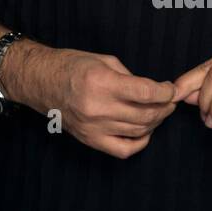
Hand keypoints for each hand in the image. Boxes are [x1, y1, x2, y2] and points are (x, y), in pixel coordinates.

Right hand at [4, 43, 176, 158]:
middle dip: (165, 107)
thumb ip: (130, 77)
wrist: (40, 82)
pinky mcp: (90, 140)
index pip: (146, 92)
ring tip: (158, 112)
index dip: (166, 92)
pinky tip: (144, 131)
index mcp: (102, 82)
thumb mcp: (103, 60)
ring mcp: (93, 127)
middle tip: (169, 101)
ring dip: (155, 122)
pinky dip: (140, 143)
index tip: (171, 89)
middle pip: (146, 114)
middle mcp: (98, 107)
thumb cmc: (71, 66)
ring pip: (139, 131)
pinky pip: (124, 150)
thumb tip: (153, 91)